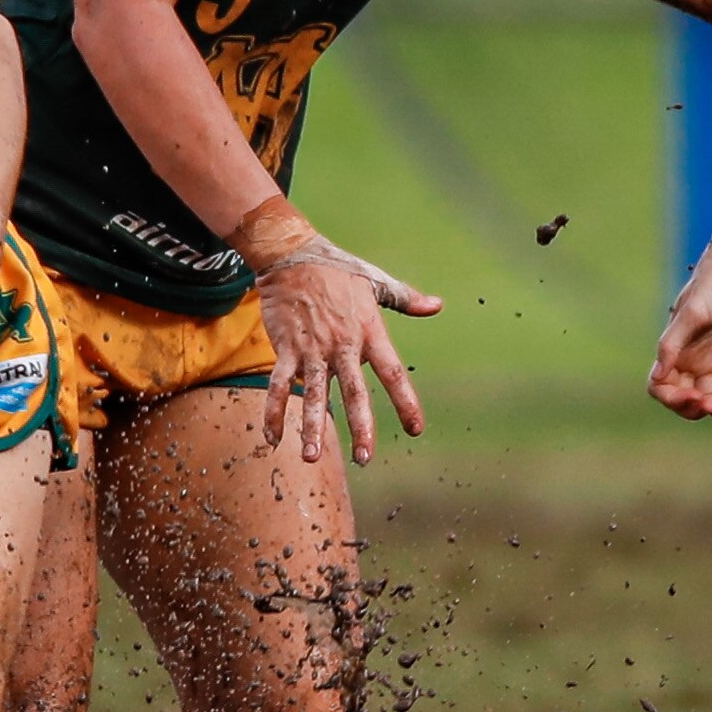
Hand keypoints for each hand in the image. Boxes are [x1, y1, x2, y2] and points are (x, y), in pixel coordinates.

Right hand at [254, 234, 440, 464]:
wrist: (292, 254)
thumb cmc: (338, 269)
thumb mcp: (376, 281)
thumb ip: (406, 299)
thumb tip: (437, 306)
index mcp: (369, 331)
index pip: (392, 372)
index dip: (405, 401)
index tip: (415, 429)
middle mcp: (342, 344)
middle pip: (354, 392)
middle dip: (360, 426)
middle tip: (365, 458)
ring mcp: (312, 349)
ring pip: (312, 394)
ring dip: (311, 426)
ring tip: (311, 456)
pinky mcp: (286, 348)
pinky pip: (279, 385)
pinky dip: (274, 411)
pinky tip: (274, 439)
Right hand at [649, 242, 711, 422]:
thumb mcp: (693, 314)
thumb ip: (673, 345)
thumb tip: (657, 377)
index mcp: (673, 348)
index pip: (660, 385)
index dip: (671, 399)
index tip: (692, 399)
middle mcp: (690, 355)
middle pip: (685, 396)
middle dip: (697, 408)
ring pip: (711, 394)